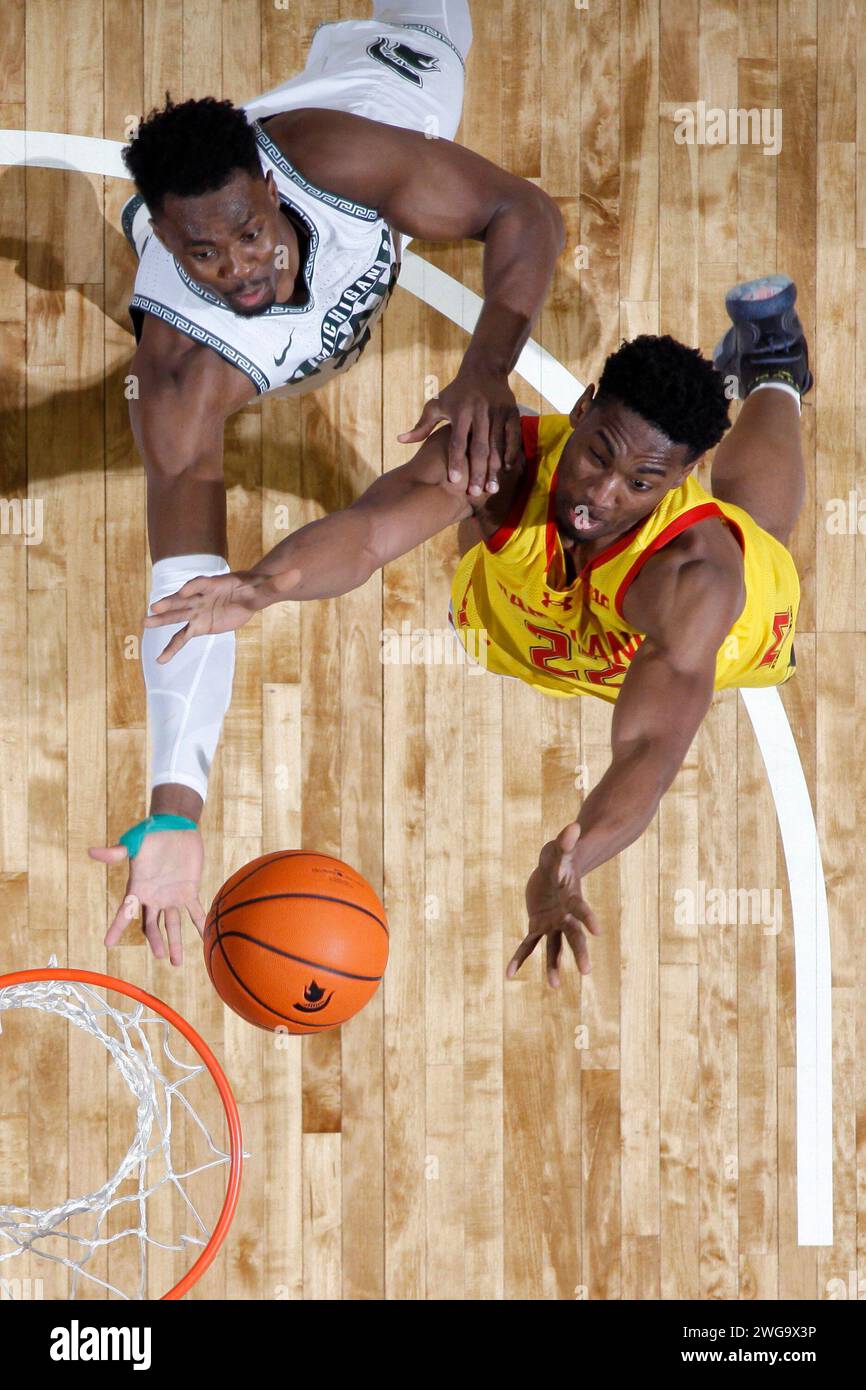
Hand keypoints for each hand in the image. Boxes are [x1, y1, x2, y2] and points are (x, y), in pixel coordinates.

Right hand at [88, 829, 205, 965]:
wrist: (175, 827)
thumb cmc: (151, 834)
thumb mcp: (133, 843)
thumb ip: (115, 852)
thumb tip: (91, 851)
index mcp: (138, 888)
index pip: (125, 912)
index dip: (117, 927)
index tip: (108, 943)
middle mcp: (154, 897)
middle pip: (152, 925)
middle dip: (155, 941)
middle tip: (159, 955)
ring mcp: (172, 896)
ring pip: (172, 924)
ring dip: (175, 943)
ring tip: (177, 962)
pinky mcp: (189, 890)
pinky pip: (194, 911)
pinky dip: (199, 924)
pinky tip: (205, 937)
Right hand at [143, 568, 298, 662]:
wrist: (251, 595)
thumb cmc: (258, 589)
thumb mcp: (268, 589)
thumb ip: (279, 584)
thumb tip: (298, 574)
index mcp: (215, 584)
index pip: (202, 584)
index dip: (193, 587)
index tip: (185, 591)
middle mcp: (202, 596)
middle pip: (184, 599)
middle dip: (170, 603)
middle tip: (154, 607)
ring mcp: (198, 611)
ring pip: (178, 616)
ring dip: (162, 620)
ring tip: (145, 622)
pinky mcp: (199, 625)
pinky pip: (182, 637)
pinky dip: (172, 648)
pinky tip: (160, 660)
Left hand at [397, 366, 520, 497]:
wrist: (484, 369)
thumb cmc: (456, 393)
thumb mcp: (436, 404)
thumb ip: (421, 425)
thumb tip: (400, 440)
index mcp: (460, 412)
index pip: (457, 441)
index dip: (455, 462)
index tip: (453, 481)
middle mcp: (480, 412)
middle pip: (479, 447)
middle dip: (477, 472)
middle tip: (474, 494)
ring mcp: (498, 412)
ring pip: (497, 446)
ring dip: (494, 469)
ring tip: (491, 489)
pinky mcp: (512, 412)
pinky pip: (513, 437)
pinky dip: (511, 453)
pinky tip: (506, 470)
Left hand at [507, 822, 602, 986]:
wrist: (553, 871)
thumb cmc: (559, 859)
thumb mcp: (558, 850)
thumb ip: (565, 842)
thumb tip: (573, 826)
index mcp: (573, 899)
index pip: (582, 909)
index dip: (588, 918)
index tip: (596, 931)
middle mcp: (566, 916)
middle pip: (574, 936)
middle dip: (580, 952)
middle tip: (587, 971)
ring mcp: (553, 924)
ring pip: (554, 948)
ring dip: (554, 966)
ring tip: (554, 985)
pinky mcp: (537, 927)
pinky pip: (528, 945)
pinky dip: (519, 958)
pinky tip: (509, 974)